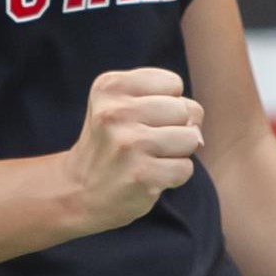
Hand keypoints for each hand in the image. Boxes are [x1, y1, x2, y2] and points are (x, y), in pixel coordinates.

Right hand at [62, 68, 203, 231]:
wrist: (78, 192)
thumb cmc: (112, 143)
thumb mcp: (120, 105)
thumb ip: (165, 101)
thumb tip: (197, 132)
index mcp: (110, 86)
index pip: (173, 84)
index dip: (167, 103)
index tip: (143, 119)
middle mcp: (115, 112)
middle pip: (185, 110)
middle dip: (176, 128)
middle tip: (146, 143)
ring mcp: (128, 144)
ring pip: (190, 138)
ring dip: (177, 153)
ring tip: (149, 159)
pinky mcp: (141, 174)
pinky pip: (185, 168)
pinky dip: (174, 176)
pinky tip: (149, 177)